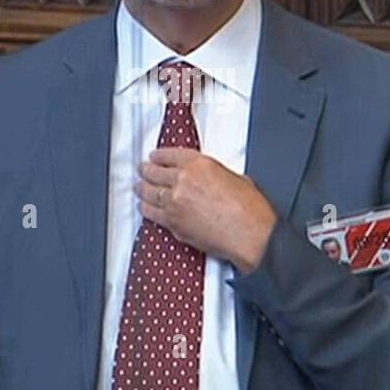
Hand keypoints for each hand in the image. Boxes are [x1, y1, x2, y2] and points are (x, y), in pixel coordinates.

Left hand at [136, 147, 276, 273]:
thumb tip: (207, 179)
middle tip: (143, 170)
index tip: (153, 157)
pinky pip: (151, 214)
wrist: (250, 234)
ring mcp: (175, 203)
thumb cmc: (249, 209)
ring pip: (148, 193)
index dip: (157, 156)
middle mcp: (183, 181)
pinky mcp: (173, 223)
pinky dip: (146, 209)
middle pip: (154, 172)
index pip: (168, 155)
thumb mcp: (234, 177)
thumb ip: (213, 174)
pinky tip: (144, 207)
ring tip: (139, 187)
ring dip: (142, 189)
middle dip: (146, 171)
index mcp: (199, 164)